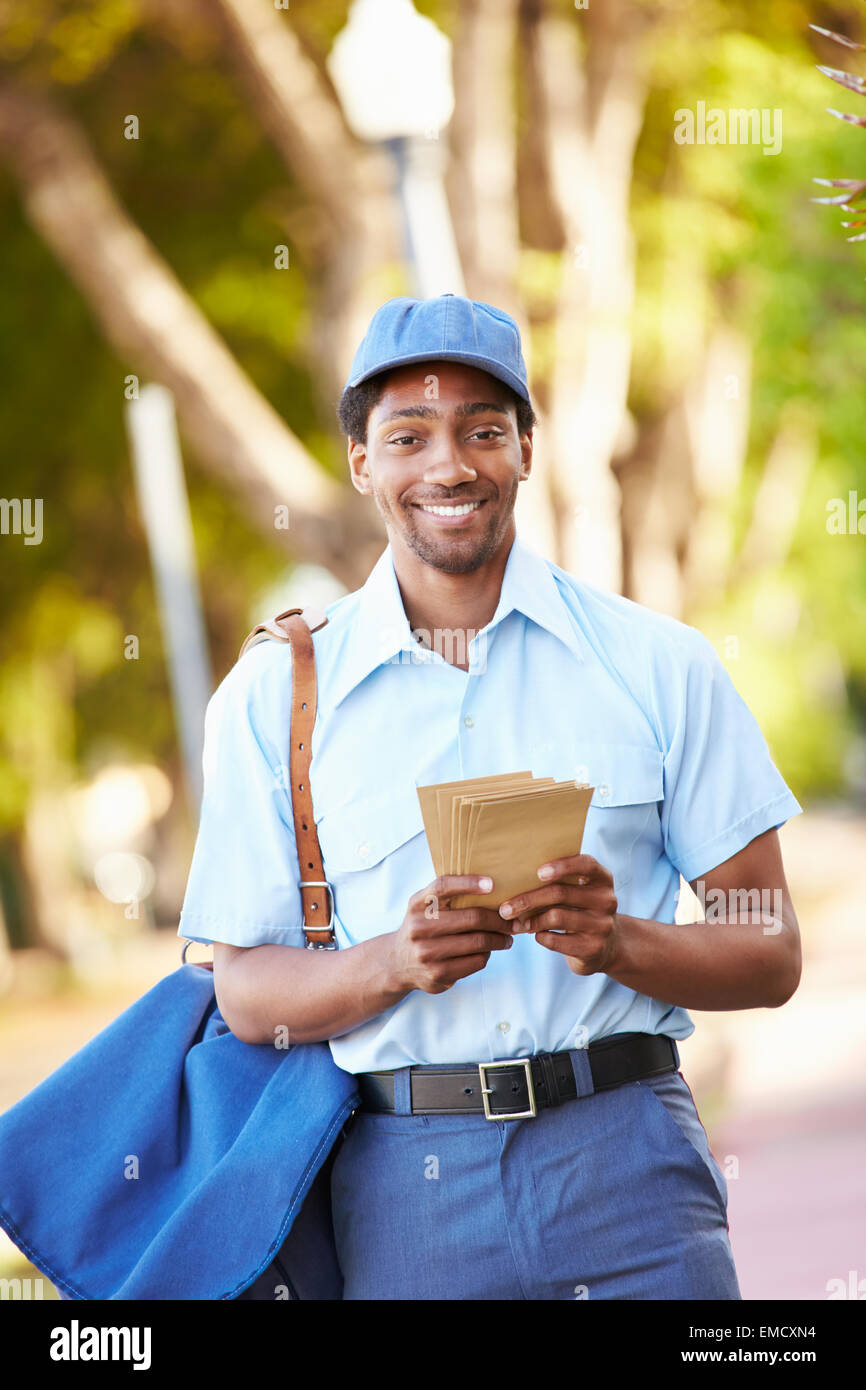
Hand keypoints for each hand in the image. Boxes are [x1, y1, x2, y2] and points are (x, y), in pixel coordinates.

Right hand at [388, 875, 513, 994]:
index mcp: (418, 904)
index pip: (443, 886)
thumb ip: (447, 896)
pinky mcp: (437, 974)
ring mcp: (427, 953)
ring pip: (478, 942)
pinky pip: (476, 961)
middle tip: (513, 922)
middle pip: (471, 918)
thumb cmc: (422, 926)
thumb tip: (493, 888)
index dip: (468, 883)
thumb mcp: (423, 906)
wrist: (397, 962)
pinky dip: (487, 955)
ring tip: (507, 938)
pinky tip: (488, 952)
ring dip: (499, 940)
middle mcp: (419, 927)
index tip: (492, 884)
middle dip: (499, 920)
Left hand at [497, 854, 619, 975]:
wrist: (607, 946)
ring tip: (518, 924)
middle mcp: (606, 900)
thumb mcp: (579, 892)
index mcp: (602, 879)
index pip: (586, 864)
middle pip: (561, 893)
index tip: (538, 872)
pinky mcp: (593, 948)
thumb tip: (514, 881)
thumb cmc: (579, 911)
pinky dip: (540, 936)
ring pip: (556, 917)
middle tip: (504, 908)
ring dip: (531, 921)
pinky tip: (537, 934)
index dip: (562, 866)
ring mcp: (602, 925)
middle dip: (528, 900)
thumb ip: (559, 881)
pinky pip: (556, 940)